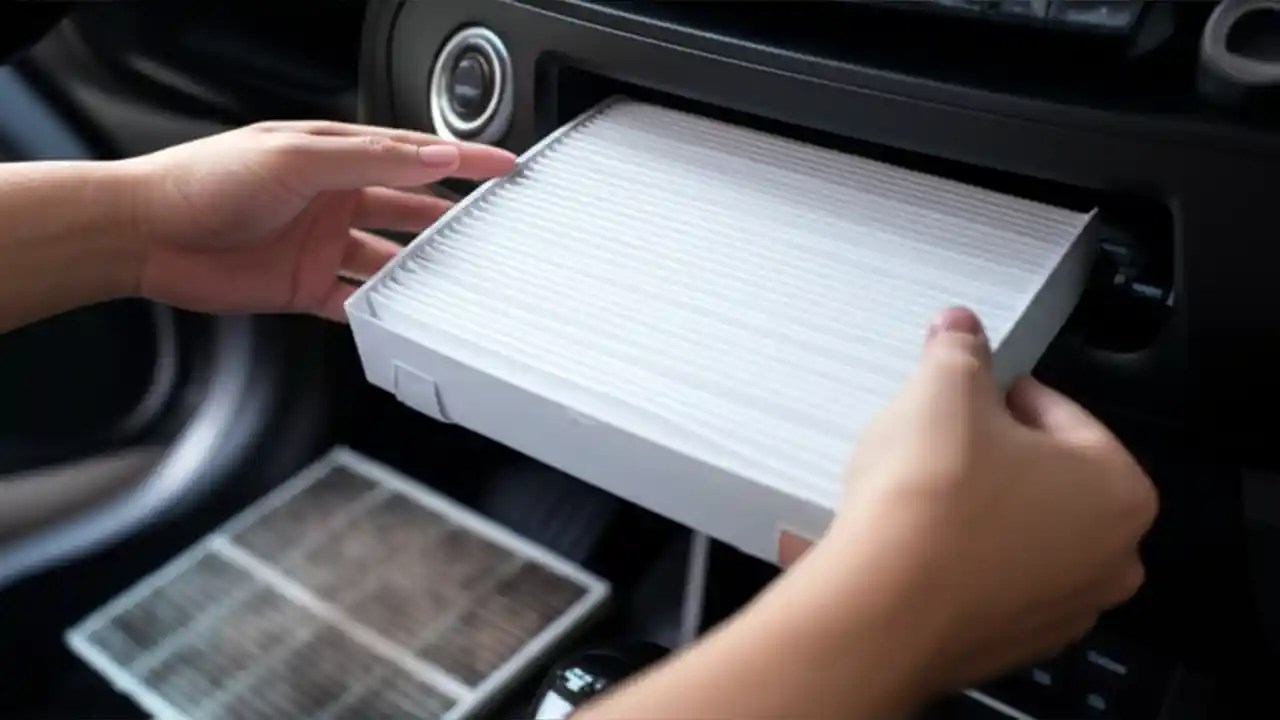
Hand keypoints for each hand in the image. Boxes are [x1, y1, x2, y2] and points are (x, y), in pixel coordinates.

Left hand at [123, 121, 515, 320]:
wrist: (145, 234)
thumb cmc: (206, 181)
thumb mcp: (297, 159)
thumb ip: (370, 161)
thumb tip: (433, 157)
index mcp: (334, 156)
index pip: (413, 156)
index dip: (462, 161)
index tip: (504, 167)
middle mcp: (333, 199)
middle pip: (409, 210)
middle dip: (450, 220)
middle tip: (491, 234)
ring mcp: (321, 245)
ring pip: (389, 260)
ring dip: (419, 271)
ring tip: (456, 282)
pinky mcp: (304, 286)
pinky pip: (356, 302)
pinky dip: (381, 311)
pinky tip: (404, 318)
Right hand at [578, 307, 1156, 718]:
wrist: (881, 609)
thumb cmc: (931, 501)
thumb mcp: (944, 391)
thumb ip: (959, 350)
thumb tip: (960, 328)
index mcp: (1119, 490)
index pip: (1060, 414)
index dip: (1000, 394)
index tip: (964, 392)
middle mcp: (1108, 559)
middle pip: (1044, 478)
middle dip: (992, 454)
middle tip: (936, 441)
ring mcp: (1059, 610)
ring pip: (1016, 532)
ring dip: (976, 507)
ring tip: (917, 492)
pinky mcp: (1008, 643)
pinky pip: (986, 580)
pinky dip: (958, 558)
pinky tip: (913, 540)